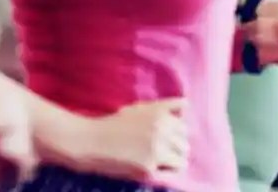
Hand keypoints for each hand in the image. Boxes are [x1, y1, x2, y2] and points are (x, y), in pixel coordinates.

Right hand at [70, 98, 188, 180]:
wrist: (91, 141)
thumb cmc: (113, 124)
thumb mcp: (140, 108)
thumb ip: (164, 107)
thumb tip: (187, 104)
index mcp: (160, 114)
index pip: (184, 127)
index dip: (176, 134)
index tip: (167, 140)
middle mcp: (162, 129)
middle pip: (184, 143)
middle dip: (176, 148)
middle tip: (162, 153)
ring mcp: (157, 149)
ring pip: (182, 159)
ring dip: (174, 161)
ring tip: (161, 163)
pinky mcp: (149, 167)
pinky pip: (169, 173)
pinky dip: (165, 173)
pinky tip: (154, 170)